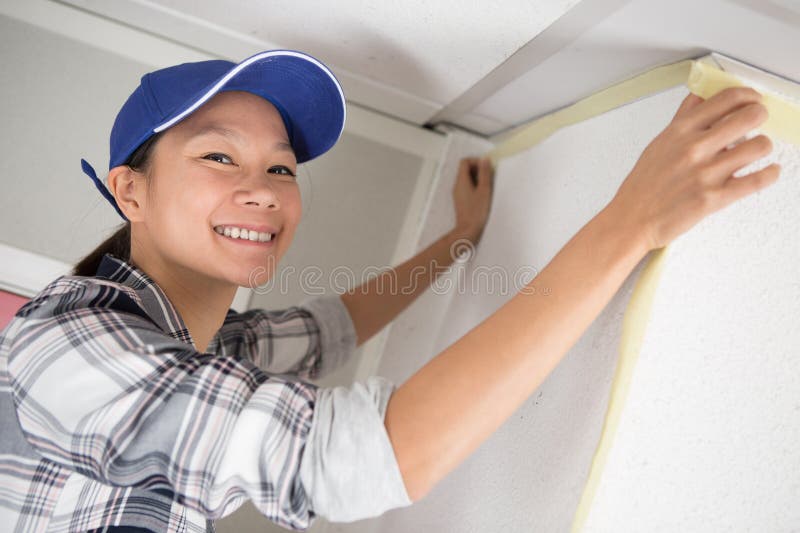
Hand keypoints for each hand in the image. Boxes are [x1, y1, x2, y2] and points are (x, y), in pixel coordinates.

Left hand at [452, 157, 494, 244]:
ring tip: (487, 187)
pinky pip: (466, 187)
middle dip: (478, 169)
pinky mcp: (460, 200)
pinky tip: (482, 195)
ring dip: (477, 178)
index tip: (486, 168)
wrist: (468, 230)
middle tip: (488, 177)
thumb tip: (484, 160)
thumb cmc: (476, 212)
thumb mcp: (484, 190)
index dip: (476, 161)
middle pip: (465, 169)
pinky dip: (474, 186)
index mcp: (461, 181)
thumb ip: (485, 173)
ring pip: (466, 178)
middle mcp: (457, 185)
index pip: (465, 162)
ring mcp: (458, 193)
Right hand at [608, 87, 779, 251]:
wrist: (632, 219)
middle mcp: (694, 149)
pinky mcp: (714, 198)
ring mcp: (705, 173)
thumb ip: (682, 119)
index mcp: (680, 132)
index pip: (725, 99)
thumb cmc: (643, 186)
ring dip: (763, 146)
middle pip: (749, 117)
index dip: (747, 95)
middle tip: (758, 121)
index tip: (752, 99)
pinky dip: (770, 174)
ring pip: (759, 147)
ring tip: (758, 150)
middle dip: (760, 116)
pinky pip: (756, 181)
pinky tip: (770, 171)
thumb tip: (700, 98)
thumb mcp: (659, 144)